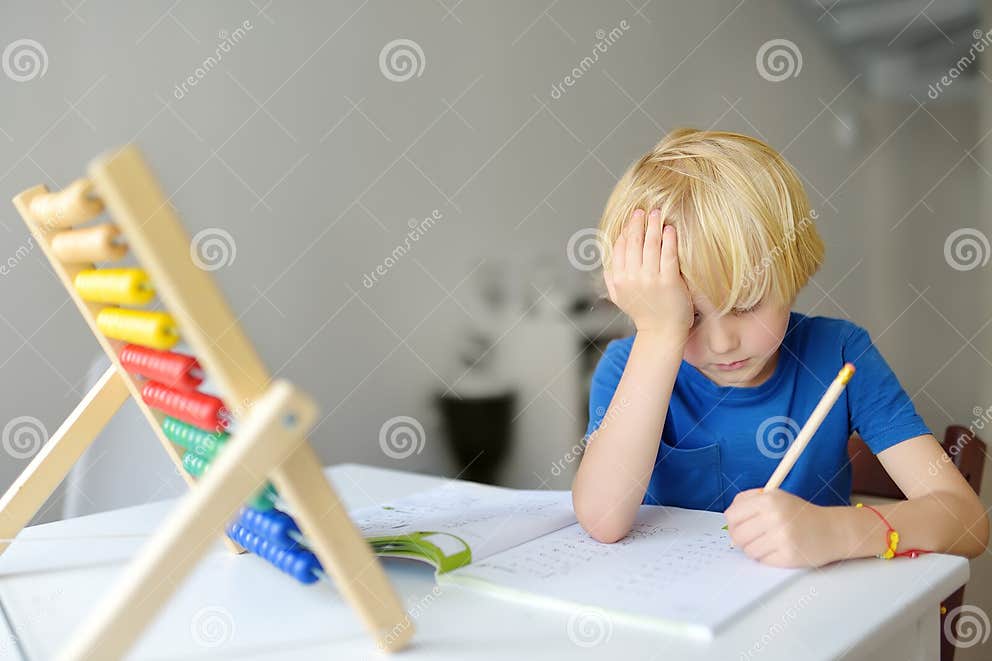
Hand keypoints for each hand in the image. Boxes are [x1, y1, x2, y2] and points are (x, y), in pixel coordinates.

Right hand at [604, 209, 692, 343]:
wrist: (662, 332)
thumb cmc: (643, 313)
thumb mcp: (620, 298)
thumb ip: (611, 279)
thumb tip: (607, 263)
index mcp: (618, 279)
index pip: (619, 248)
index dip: (624, 232)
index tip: (630, 221)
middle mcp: (632, 277)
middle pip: (633, 243)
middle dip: (637, 224)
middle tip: (641, 210)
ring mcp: (651, 279)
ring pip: (650, 245)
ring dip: (652, 226)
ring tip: (656, 213)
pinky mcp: (669, 281)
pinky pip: (668, 254)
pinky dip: (668, 239)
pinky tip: (670, 229)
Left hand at [724, 488, 840, 567]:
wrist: (832, 530)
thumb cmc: (801, 514)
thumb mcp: (776, 497)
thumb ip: (749, 502)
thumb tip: (729, 520)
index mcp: (769, 500)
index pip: (732, 515)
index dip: (733, 522)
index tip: (739, 525)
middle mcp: (775, 517)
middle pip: (738, 535)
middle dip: (741, 539)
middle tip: (752, 537)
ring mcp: (782, 538)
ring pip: (748, 550)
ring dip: (754, 549)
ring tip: (767, 543)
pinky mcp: (788, 556)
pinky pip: (763, 561)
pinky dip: (767, 557)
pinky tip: (778, 550)